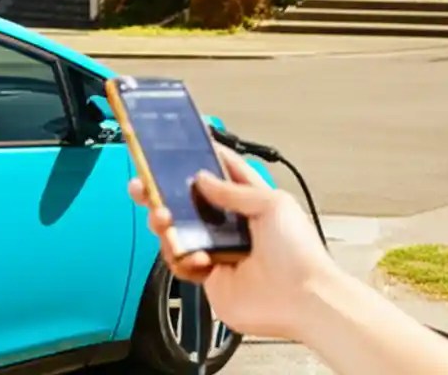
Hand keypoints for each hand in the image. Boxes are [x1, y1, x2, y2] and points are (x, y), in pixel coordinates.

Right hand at [127, 144, 339, 341]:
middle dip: (165, 192)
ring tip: (163, 219)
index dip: (203, 159)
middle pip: (191, 204)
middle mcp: (234, 227)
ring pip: (180, 232)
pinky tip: (194, 257)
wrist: (302, 300)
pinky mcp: (211, 278)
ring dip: (166, 223)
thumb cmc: (301, 254)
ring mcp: (221, 252)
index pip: (224, 173)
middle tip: (145, 185)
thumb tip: (204, 179)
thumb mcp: (272, 205)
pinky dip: (180, 257)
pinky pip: (181, 264)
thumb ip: (234, 190)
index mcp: (252, 202)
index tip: (181, 147)